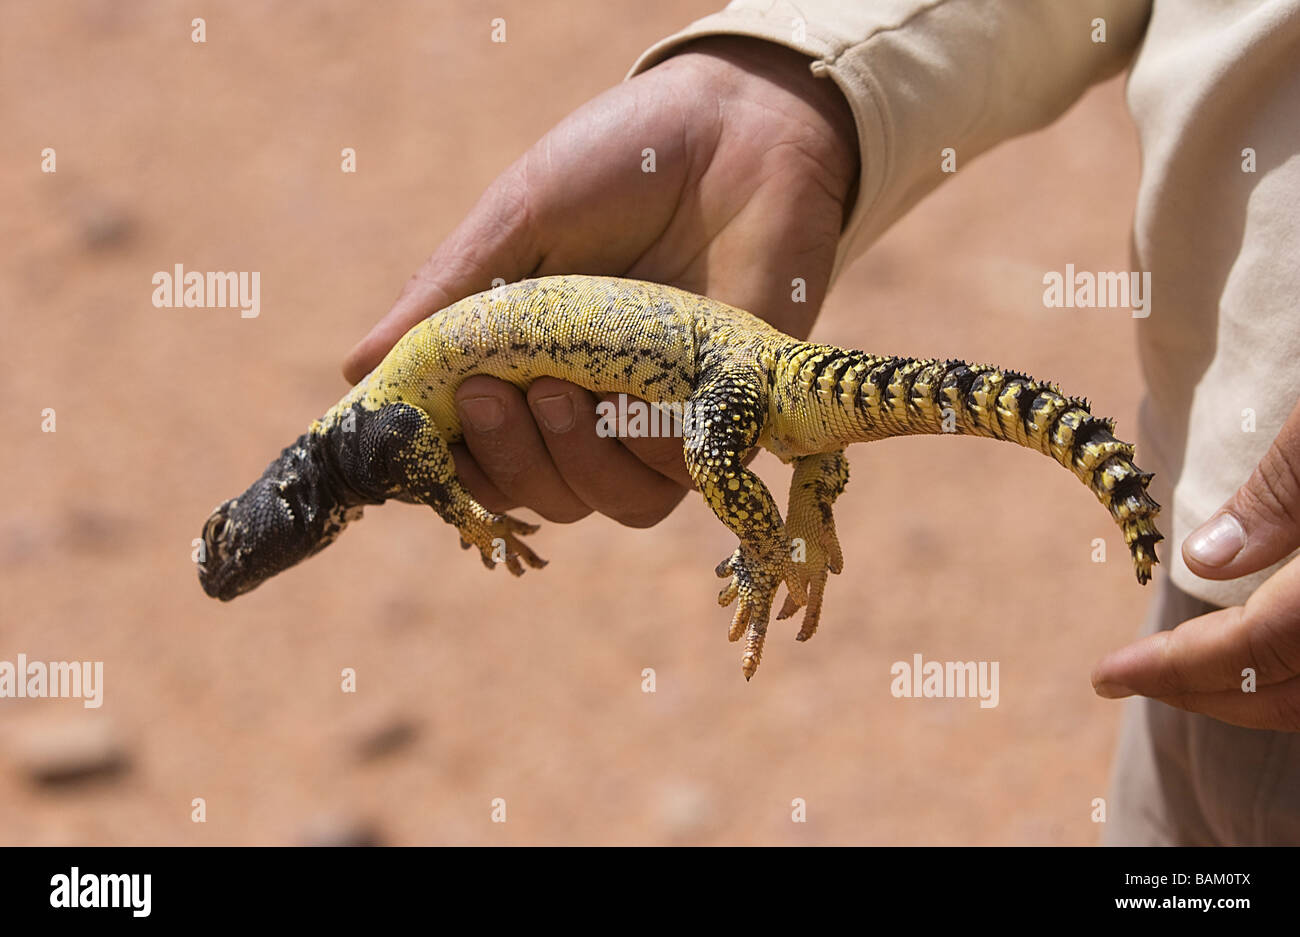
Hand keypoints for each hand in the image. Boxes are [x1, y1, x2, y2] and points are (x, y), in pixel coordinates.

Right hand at [342, 37, 857, 526]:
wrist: (737, 122)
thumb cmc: (619, 165)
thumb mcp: (517, 223)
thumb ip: (448, 300)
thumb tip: (357, 373)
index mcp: (536, 365)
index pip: (489, 458)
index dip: (457, 466)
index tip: (424, 436)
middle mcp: (597, 405)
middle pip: (546, 494)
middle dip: (507, 463)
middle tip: (485, 395)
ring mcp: (663, 414)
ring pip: (611, 499)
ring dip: (570, 463)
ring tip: (549, 390)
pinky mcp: (729, 413)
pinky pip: (680, 473)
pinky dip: (646, 449)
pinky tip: (629, 398)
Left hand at [1092, 397, 1299, 729]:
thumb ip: (1277, 498)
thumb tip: (1201, 561)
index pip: (1253, 649)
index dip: (1173, 668)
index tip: (1103, 677)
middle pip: (1286, 694)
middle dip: (1201, 694)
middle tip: (1126, 680)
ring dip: (1246, 692)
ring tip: (1175, 674)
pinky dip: (1287, 674)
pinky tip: (1251, 654)